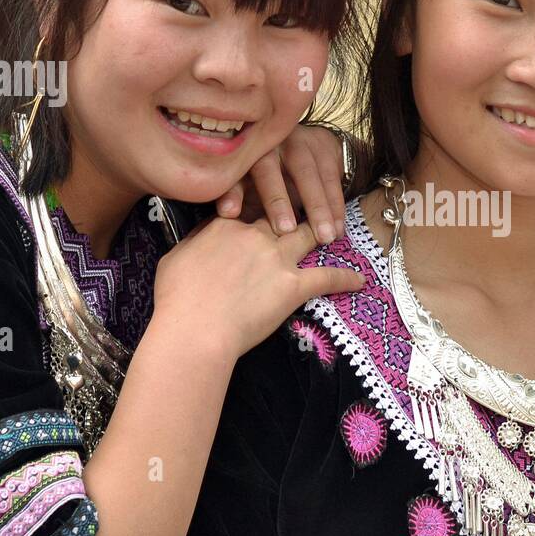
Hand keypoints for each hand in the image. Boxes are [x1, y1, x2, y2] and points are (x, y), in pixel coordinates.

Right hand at [152, 188, 363, 361]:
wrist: (195, 329)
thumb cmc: (176, 300)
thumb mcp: (174, 260)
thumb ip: (193, 242)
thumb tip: (202, 236)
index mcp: (225, 225)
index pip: (247, 207)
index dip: (258, 205)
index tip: (266, 206)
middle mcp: (255, 235)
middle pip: (281, 215)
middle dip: (294, 210)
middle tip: (306, 208)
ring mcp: (277, 259)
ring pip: (307, 235)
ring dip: (323, 230)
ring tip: (336, 231)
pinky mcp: (294, 285)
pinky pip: (326, 277)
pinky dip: (345, 278)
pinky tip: (360, 280)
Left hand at [213, 125, 346, 244]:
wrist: (307, 146)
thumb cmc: (269, 178)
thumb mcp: (250, 188)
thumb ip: (239, 204)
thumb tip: (226, 225)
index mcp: (243, 157)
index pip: (234, 173)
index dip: (232, 192)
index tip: (230, 213)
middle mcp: (267, 144)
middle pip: (269, 170)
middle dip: (277, 200)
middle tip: (285, 230)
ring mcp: (297, 142)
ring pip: (307, 174)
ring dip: (317, 207)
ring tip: (324, 237)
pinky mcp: (323, 147)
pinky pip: (330, 178)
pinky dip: (335, 205)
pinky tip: (338, 228)